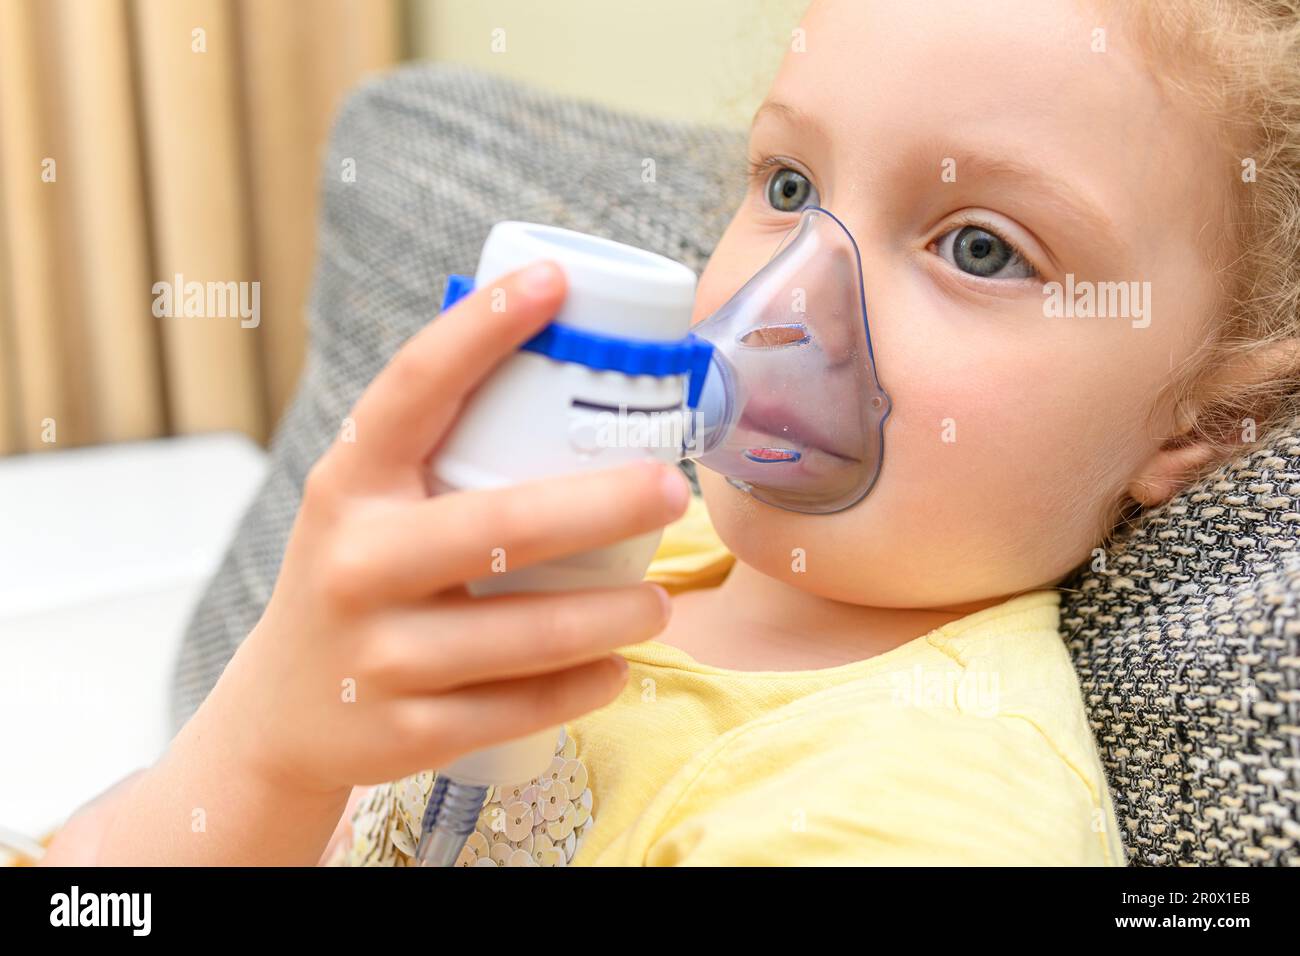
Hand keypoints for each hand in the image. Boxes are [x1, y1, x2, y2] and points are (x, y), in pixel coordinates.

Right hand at [216, 260, 689, 796]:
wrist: (281, 714)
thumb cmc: (358, 579)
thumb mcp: (367, 505)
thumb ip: (437, 451)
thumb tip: (563, 365)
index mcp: (350, 484)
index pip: (414, 389)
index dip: (482, 328)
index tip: (555, 281)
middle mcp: (356, 563)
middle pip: (503, 525)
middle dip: (606, 504)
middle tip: (673, 490)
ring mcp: (378, 656)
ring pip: (530, 634)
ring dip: (616, 614)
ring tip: (661, 603)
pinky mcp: (406, 733)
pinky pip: (523, 707)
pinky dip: (584, 686)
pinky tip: (615, 668)